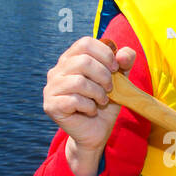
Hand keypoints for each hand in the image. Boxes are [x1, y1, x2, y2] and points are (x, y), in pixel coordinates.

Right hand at [43, 35, 136, 175]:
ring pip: (78, 81)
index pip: (85, 43)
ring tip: (102, 101)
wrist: (95, 132)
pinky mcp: (51, 105)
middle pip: (83, 61)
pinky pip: (73, 100)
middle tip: (110, 89)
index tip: (115, 69)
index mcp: (71, 59)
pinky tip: (91, 111)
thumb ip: (124, 63)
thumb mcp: (119, 81)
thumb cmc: (104, 103)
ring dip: (98, 93)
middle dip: (104, 76)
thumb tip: (123, 54)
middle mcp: (57, 70)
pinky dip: (89, 106)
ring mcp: (51, 87)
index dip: (105, 54)